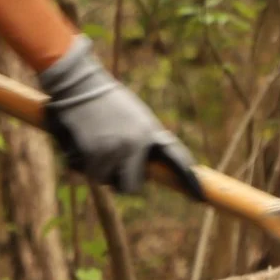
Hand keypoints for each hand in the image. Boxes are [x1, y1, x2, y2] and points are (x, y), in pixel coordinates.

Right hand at [36, 36, 202, 198]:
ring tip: (92, 143)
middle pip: (131, 186)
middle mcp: (135, 145)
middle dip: (121, 181)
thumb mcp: (134, 116)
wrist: (80, 84)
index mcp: (149, 133)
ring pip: (104, 180)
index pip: (176, 159)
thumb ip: (142, 140)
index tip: (199, 196)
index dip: (189, 181)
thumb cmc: (105, 98)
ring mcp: (114, 151)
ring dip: (97, 169)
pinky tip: (79, 141)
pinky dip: (80, 162)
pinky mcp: (92, 154)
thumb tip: (142, 166)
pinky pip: (86, 172)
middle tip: (113, 167)